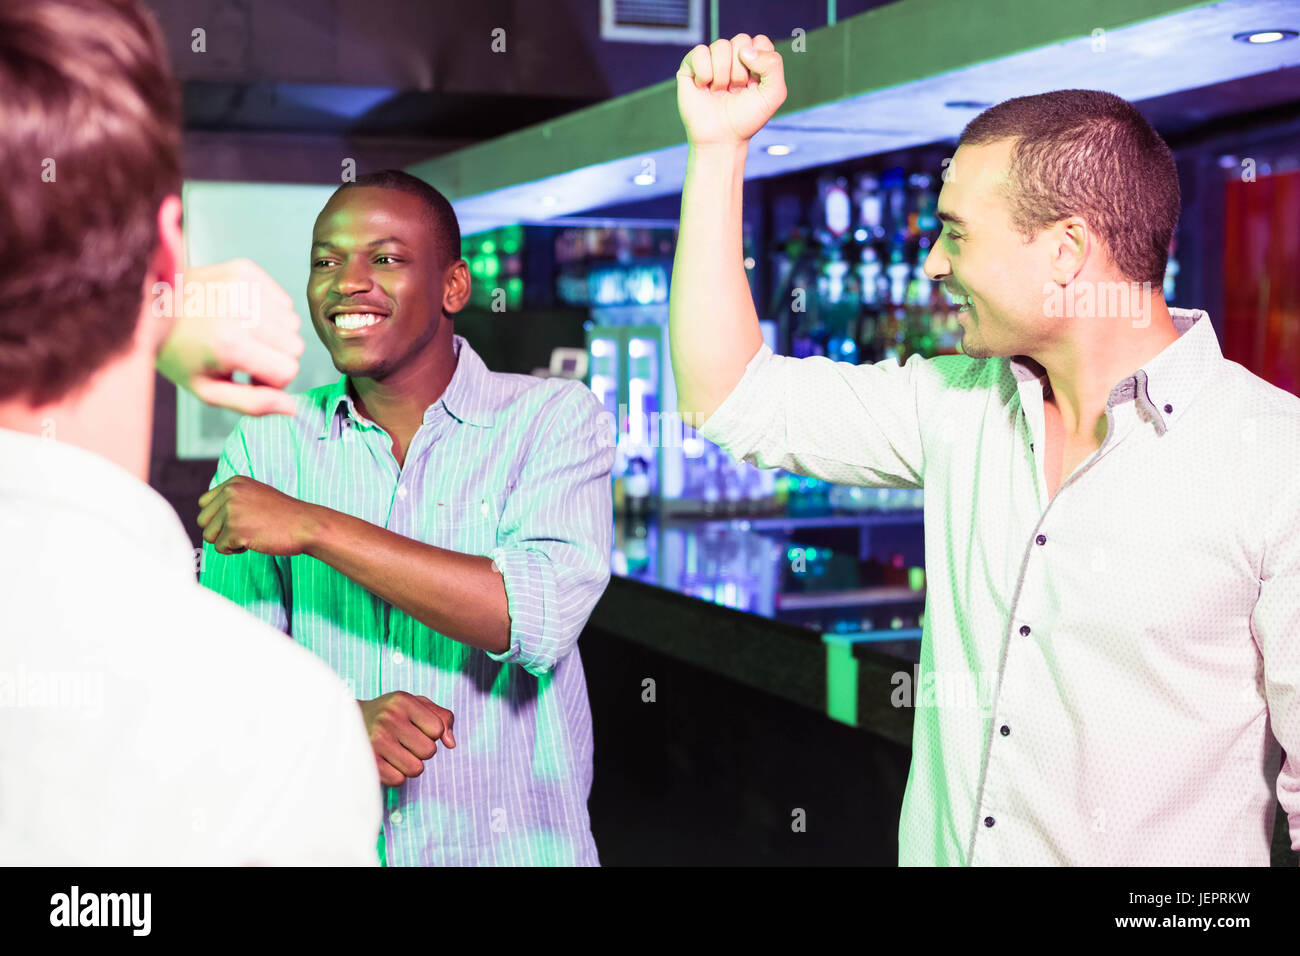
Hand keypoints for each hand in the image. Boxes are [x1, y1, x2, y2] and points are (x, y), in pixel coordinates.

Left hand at [156, 258, 304, 415]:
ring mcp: (244, 286)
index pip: (288, 370)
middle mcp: (241, 311)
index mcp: (230, 345)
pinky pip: (283, 300)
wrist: (149, 306)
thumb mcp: (207, 390)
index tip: (249, 375)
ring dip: (274, 334)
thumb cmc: (177, 352)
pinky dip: (270, 311)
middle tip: (245, 354)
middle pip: (295, 346)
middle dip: (276, 356)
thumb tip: (292, 408)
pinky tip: (243, 315)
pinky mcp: (245, 270)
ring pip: (293, 323)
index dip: (272, 379)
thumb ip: (252, 403)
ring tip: (242, 333)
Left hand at [197, 475, 321, 555]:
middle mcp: (230, 493)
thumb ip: (232, 500)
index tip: (239, 520)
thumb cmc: (284, 516)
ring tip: (250, 535)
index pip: (204, 503)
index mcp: (234, 483)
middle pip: (203, 520)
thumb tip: (205, 517)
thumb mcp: (256, 496)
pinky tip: (254, 542)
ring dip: (226, 541)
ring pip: (209, 536)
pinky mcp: (235, 530)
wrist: (306, 525)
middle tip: (244, 530)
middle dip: (220, 531)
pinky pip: (220, 548)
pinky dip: (235, 550)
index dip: (218, 517)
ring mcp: (232, 511)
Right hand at [358, 692, 455, 786]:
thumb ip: (443, 718)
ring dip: (411, 764)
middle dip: (423, 750)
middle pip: (429, 751)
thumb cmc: (392, 713)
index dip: (432, 732)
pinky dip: (396, 775)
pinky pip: (398, 780)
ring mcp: (375, 741)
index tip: (417, 727)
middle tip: (406, 741)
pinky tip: (386, 762)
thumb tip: (451, 744)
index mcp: (402, 701)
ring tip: (397, 752)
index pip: (437, 729)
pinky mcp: (367, 761)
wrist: (349, 721)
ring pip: (415, 769)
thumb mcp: (417, 705)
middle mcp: (388, 718)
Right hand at [676, 33, 785, 146]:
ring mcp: (712, 60)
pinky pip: (700, 52)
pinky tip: (704, 87)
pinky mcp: (691, 65)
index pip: (760, 41)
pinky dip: (704, 73)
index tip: (754, 85)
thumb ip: (773, 64)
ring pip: (721, 45)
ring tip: (720, 92)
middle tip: (735, 91)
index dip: (759, 63)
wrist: (720, 139)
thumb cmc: (746, 118)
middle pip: (741, 41)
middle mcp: (733, 57)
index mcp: (754, 60)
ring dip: (722, 75)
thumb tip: (745, 50)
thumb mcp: (774, 94)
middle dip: (740, 71)